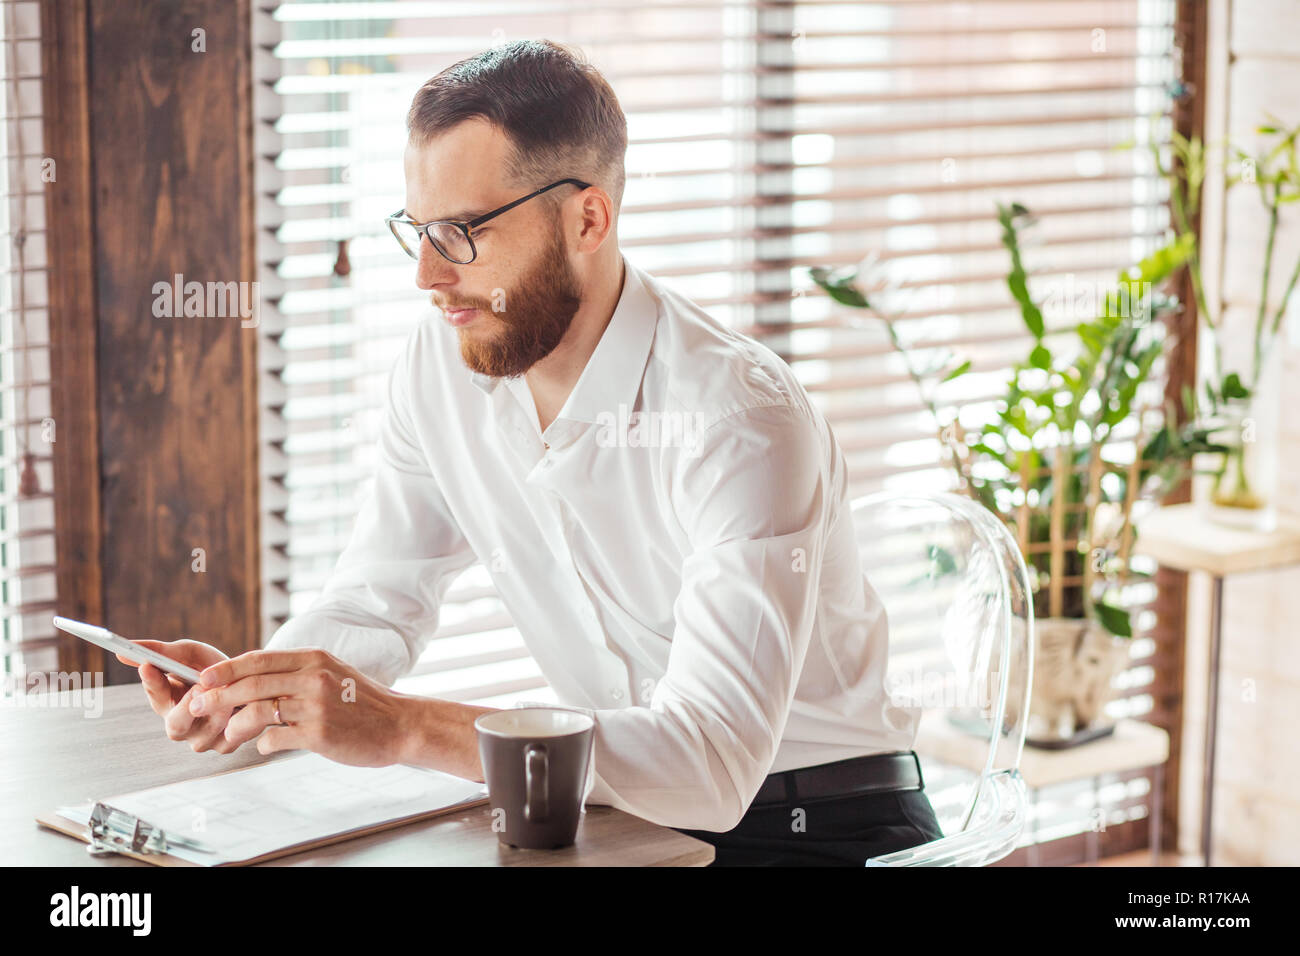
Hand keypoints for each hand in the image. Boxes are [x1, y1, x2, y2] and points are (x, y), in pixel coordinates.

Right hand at [114, 640, 235, 753]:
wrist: (248, 681)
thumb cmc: (212, 668)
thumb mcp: (189, 654)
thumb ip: (162, 652)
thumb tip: (123, 650)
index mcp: (166, 702)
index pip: (154, 693)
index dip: (151, 681)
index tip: (148, 665)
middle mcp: (181, 725)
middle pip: (176, 726)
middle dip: (187, 707)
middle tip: (199, 687)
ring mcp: (202, 738)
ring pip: (203, 736)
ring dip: (217, 714)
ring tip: (228, 694)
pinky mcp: (225, 745)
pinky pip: (230, 740)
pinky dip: (238, 725)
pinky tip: (245, 709)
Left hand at [193, 648, 408, 767]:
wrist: (399, 725)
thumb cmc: (361, 701)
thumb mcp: (332, 674)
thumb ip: (296, 673)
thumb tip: (251, 680)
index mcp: (314, 659)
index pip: (259, 659)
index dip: (226, 669)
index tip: (203, 679)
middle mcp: (313, 678)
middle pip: (251, 684)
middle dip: (217, 697)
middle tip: (196, 708)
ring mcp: (316, 706)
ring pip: (257, 712)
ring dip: (235, 727)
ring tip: (230, 737)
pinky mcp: (319, 734)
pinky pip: (275, 740)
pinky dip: (264, 745)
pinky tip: (269, 746)